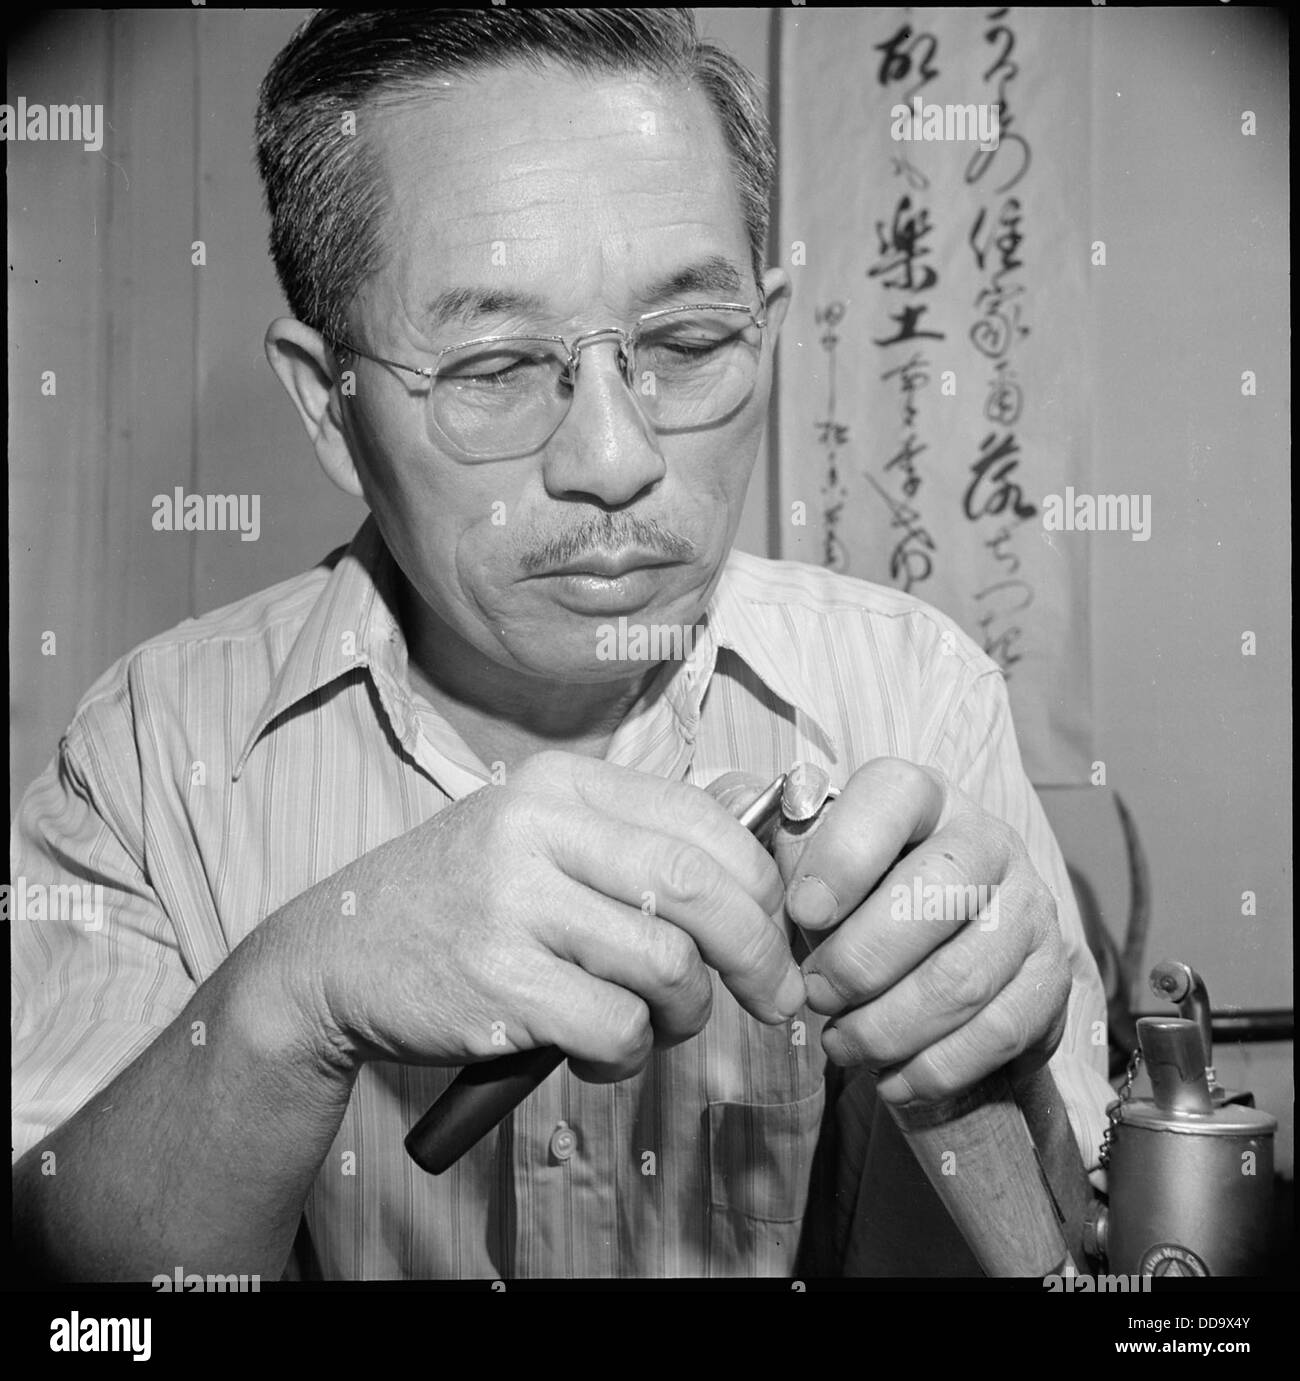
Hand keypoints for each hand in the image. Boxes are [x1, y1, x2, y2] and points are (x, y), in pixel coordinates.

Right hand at [289, 751, 799, 1082]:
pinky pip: (615, 1026)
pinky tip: (596, 1052)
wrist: (336, 952)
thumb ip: (628, 840)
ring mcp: (513, 902)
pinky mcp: (498, 980)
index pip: (703, 818)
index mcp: (560, 784)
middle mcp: (538, 828)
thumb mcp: (536, 837)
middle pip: (700, 886)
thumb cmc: (461, 901)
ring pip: (667, 963)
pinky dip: (627, 1055)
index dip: (762, 882)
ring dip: (684, 1014)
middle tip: (775, 997)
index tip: (777, 929)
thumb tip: (755, 859)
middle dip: (759, 952)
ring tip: (653, 1026)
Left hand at [782, 758, 1069, 1105]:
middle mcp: (989, 839)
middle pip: (934, 894)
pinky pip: (997, 1033)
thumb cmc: (864, 897)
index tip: (803, 913)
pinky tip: (892, 1078)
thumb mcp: (821, 865)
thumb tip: (783, 900)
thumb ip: (793, 866)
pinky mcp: (1051, 975)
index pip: (893, 797)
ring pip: (962, 978)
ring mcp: (1029, 907)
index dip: (844, 856)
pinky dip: (934, 1068)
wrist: (944, 944)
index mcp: (924, 797)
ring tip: (841, 1043)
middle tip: (814, 995)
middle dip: (858, 961)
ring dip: (888, 1027)